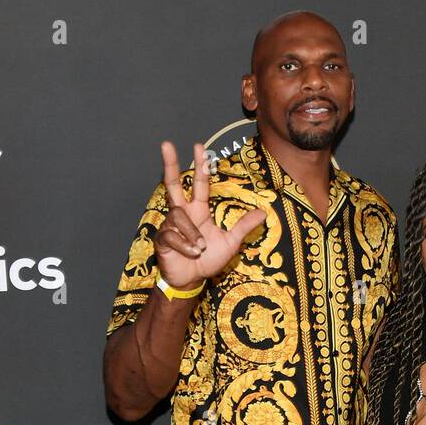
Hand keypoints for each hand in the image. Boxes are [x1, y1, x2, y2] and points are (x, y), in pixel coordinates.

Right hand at [154, 140, 266, 289]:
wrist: (192, 280)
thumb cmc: (208, 260)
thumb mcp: (230, 242)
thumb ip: (243, 226)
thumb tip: (263, 212)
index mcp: (198, 210)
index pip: (200, 183)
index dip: (201, 166)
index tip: (200, 147)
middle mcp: (183, 212)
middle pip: (173, 183)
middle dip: (169, 163)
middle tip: (167, 144)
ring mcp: (170, 224)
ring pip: (179, 217)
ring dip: (192, 234)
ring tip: (200, 248)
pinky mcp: (162, 237)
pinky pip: (172, 235)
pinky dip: (184, 245)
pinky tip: (191, 253)